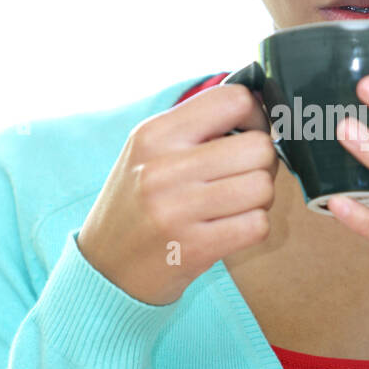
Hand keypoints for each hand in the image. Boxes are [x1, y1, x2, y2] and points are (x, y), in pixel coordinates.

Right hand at [76, 85, 276, 305]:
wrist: (105, 269)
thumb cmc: (137, 205)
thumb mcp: (149, 152)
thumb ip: (197, 127)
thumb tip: (260, 108)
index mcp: (154, 133)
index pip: (233, 99)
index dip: (255, 116)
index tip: (248, 134)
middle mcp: (163, 167)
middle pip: (258, 147)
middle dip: (261, 163)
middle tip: (242, 176)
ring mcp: (177, 209)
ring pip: (263, 186)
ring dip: (260, 198)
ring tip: (233, 204)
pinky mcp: (194, 247)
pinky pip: (258, 225)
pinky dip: (253, 227)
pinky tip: (229, 228)